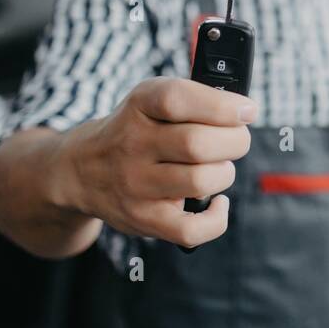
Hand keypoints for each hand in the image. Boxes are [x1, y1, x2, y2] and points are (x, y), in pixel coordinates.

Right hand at [57, 77, 255, 247]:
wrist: (81, 170)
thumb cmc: (136, 130)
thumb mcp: (151, 100)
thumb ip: (195, 99)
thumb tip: (244, 112)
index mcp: (139, 105)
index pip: (177, 99)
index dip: (221, 105)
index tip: (247, 111)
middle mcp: (132, 143)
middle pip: (198, 144)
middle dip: (235, 142)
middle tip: (236, 141)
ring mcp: (135, 184)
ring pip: (201, 181)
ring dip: (225, 173)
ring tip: (218, 167)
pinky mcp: (142, 218)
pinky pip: (190, 229)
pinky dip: (216, 218)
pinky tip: (216, 202)